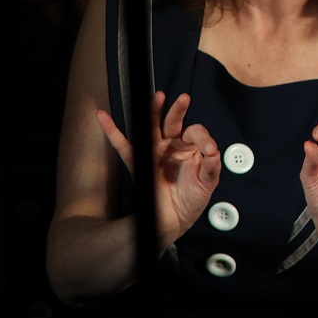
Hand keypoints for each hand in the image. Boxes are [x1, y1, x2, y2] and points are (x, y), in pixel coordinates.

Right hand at [96, 92, 220, 247]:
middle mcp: (171, 146)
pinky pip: (124, 146)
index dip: (203, 138)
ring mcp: (155, 152)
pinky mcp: (140, 164)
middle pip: (173, 122)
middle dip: (178, 110)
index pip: (195, 132)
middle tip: (184, 99)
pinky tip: (103, 117)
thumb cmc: (192, 198)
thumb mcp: (208, 182)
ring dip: (154, 111)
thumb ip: (212, 166)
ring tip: (158, 97)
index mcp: (189, 148)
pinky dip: (112, 131)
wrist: (177, 219)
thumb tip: (214, 152)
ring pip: (152, 127)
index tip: (209, 150)